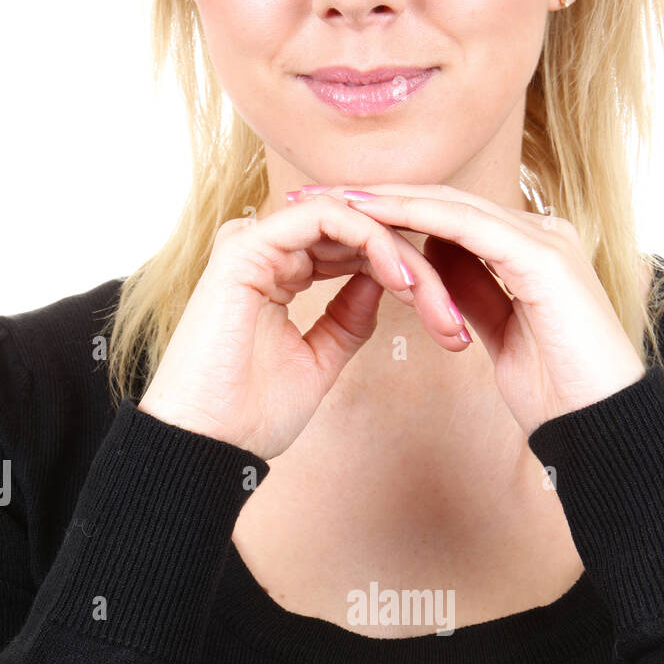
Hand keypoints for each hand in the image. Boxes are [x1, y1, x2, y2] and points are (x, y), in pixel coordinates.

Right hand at [137, 195, 470, 459]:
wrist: (207, 444)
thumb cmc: (251, 415)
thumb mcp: (319, 360)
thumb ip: (348, 319)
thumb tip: (382, 284)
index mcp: (280, 272)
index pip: (358, 252)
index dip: (411, 279)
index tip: (452, 324)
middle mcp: (268, 249)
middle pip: (363, 234)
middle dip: (420, 274)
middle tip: (456, 321)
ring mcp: (256, 242)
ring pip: (352, 220)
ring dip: (404, 258)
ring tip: (435, 302)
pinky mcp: (247, 245)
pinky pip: (325, 218)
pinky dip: (371, 241)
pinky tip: (402, 278)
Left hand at [297, 182, 646, 435]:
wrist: (603, 422)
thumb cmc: (556, 392)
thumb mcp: (500, 337)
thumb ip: (473, 297)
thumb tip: (432, 272)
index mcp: (530, 251)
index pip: (449, 218)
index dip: (392, 214)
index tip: (335, 218)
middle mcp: (539, 233)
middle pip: (445, 201)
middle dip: (378, 197)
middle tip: (315, 193)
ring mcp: (544, 239)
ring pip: (452, 206)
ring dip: (388, 200)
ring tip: (332, 198)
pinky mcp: (543, 257)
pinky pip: (469, 227)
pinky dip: (418, 218)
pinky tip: (375, 216)